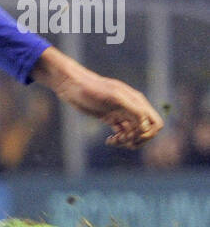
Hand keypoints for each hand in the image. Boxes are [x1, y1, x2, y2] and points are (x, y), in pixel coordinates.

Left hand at [32, 46, 161, 148]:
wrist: (72, 85)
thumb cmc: (91, 89)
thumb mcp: (114, 97)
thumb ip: (133, 109)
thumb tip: (145, 125)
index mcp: (137, 102)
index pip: (155, 123)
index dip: (147, 134)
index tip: (131, 135)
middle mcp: (132, 107)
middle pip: (147, 130)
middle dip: (138, 139)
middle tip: (124, 140)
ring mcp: (121, 113)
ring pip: (134, 133)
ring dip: (127, 141)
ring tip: (114, 140)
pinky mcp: (110, 118)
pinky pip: (122, 133)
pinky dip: (118, 139)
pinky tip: (109, 141)